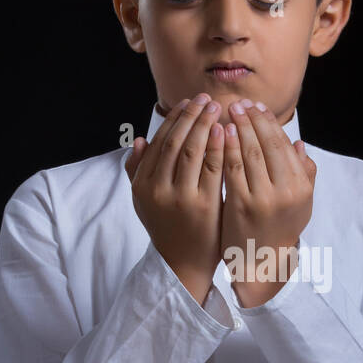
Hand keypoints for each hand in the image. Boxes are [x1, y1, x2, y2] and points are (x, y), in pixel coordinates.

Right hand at [126, 94, 224, 305]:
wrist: (183, 264)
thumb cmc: (167, 228)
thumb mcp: (144, 202)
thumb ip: (137, 172)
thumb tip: (139, 140)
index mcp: (142, 185)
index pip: (159, 142)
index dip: (174, 119)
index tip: (188, 102)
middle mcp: (158, 189)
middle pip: (176, 142)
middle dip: (192, 116)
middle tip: (206, 99)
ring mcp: (181, 197)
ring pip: (193, 151)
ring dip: (205, 125)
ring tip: (218, 109)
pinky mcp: (204, 205)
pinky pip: (212, 168)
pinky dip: (218, 146)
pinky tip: (226, 131)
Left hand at [220, 100, 316, 307]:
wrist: (261, 261)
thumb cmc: (279, 227)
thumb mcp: (300, 203)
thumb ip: (303, 173)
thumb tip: (299, 144)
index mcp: (301, 186)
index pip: (283, 144)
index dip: (269, 123)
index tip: (258, 107)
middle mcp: (285, 191)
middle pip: (266, 144)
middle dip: (252, 119)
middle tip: (239, 103)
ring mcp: (262, 198)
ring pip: (248, 153)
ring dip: (238, 127)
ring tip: (228, 112)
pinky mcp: (240, 205)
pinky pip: (231, 169)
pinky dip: (226, 147)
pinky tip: (220, 134)